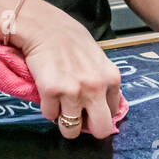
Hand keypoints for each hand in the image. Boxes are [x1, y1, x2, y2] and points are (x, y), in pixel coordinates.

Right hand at [13, 0, 121, 139]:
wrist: (45, 28)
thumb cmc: (70, 40)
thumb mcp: (97, 59)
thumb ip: (102, 82)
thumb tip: (101, 108)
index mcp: (111, 78)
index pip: (113, 113)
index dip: (98, 114)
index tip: (89, 110)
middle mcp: (96, 87)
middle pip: (101, 129)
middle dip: (88, 128)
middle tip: (77, 119)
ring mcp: (74, 91)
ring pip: (71, 130)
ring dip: (64, 120)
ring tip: (59, 103)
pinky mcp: (52, 92)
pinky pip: (50, 115)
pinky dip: (48, 108)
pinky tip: (47, 92)